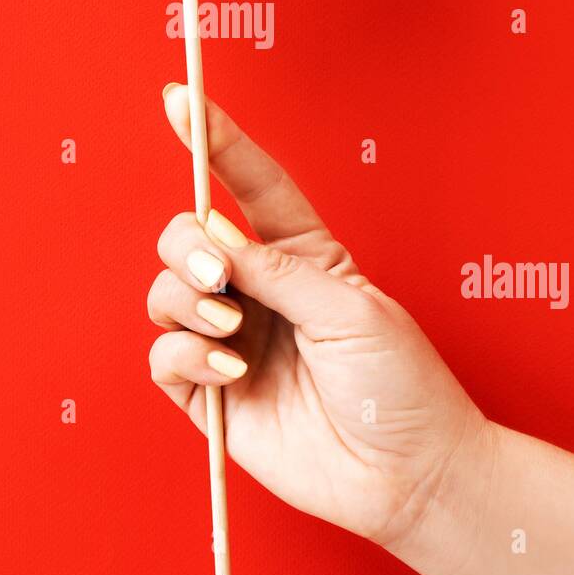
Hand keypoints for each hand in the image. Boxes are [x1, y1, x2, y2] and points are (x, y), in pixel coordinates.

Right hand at [148, 85, 488, 560]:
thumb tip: (213, 240)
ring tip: (232, 327)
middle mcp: (258, 292)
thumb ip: (275, 270)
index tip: (178, 100)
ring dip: (187, 301)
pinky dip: (187, 354)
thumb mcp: (350, 307)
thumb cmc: (401, 384)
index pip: (249, 184)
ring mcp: (231, 340)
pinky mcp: (211, 393)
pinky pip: (165, 355)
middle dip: (188, 246)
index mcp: (301, 255)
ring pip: (166, 292)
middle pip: (188, 238)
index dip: (214, 140)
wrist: (408, 474)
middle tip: (221, 277)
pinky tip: (231, 368)